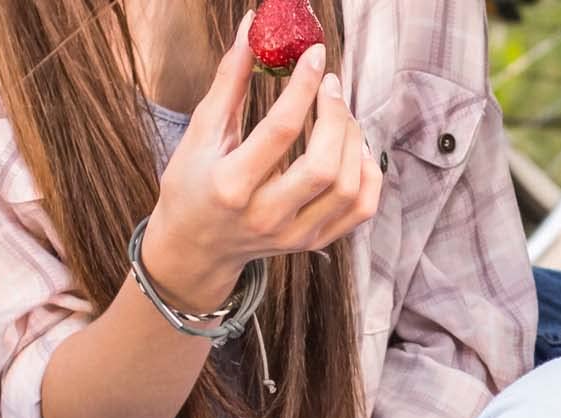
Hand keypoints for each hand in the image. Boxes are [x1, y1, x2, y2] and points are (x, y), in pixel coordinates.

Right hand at [144, 17, 380, 308]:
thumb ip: (228, 82)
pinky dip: (367, 174)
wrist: (198, 246)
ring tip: (340, 113)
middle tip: (330, 85)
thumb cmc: (193, 183)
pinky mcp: (314, 243)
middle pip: (324, 166)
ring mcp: (295, 235)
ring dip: (354, 141)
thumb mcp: (201, 132)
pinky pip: (360, 210)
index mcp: (232, 185)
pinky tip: (354, 149)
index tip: (315, 56)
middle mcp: (267, 216)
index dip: (304, 87)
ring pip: (348, 188)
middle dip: (335, 116)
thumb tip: (251, 29)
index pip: (282, 131)